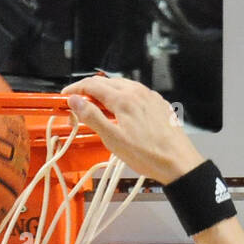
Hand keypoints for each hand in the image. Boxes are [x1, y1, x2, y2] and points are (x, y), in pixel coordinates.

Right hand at [62, 75, 204, 184]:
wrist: (178, 161)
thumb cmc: (146, 155)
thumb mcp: (113, 139)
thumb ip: (92, 117)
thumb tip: (75, 100)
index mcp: (123, 98)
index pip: (93, 85)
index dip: (76, 89)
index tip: (65, 96)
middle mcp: (137, 91)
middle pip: (107, 82)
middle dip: (89, 89)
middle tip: (78, 103)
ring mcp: (149, 96)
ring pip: (122, 86)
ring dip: (105, 92)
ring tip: (97, 107)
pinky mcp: (158, 103)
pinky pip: (135, 93)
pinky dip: (121, 96)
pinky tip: (120, 111)